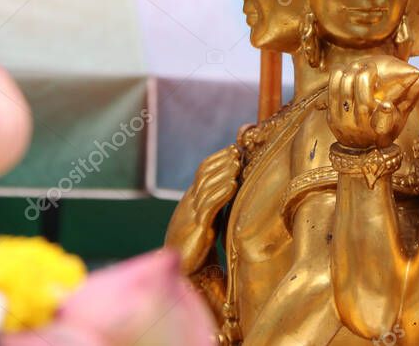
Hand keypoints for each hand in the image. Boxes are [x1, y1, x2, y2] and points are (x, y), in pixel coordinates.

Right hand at [165, 145, 240, 273]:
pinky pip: (210, 207)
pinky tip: (233, 185)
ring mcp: (192, 215)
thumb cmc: (196, 244)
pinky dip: (221, 193)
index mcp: (191, 199)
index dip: (217, 158)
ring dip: (223, 173)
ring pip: (206, 188)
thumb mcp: (206, 218)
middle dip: (221, 161)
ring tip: (237, 162)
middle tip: (237, 150)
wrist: (182, 269)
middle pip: (204, 175)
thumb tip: (232, 187)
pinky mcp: (197, 229)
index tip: (234, 148)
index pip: (202, 171)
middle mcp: (190, 203)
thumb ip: (215, 203)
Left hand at [328, 55, 418, 148]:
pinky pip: (332, 89)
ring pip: (345, 90)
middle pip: (362, 98)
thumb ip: (412, 95)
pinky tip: (346, 71)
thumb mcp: (401, 115)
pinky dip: (339, 76)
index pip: (384, 123)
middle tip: (371, 67)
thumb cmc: (385, 127)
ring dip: (352, 73)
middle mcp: (364, 128)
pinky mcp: (332, 117)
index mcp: (383, 129)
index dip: (385, 114)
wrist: (359, 147)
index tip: (387, 106)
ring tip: (359, 67)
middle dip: (367, 76)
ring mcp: (345, 123)